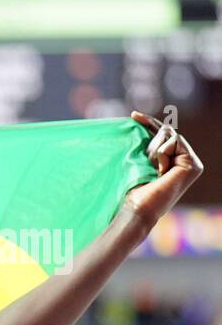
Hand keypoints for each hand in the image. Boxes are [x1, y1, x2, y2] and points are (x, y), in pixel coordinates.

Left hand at [122, 111, 203, 230]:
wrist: (136, 209)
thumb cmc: (131, 190)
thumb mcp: (137, 161)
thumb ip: (145, 144)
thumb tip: (136, 120)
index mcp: (172, 161)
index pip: (163, 135)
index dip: (149, 123)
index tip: (133, 115)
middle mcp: (184, 161)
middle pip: (167, 132)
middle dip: (150, 141)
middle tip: (144, 161)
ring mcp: (191, 163)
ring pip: (170, 135)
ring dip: (154, 150)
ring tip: (152, 170)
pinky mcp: (193, 165)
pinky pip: (174, 142)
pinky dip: (161, 154)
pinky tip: (160, 172)